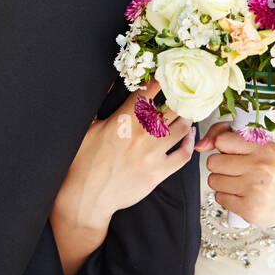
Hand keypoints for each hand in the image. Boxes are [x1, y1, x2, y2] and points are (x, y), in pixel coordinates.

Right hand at [53, 79, 195, 232]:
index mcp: (123, 120)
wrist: (88, 198)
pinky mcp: (159, 172)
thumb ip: (101, 106)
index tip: (166, 76)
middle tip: (184, 91)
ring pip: (181, 127)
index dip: (160, 80)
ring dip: (186, 116)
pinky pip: (184, 154)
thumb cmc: (84, 164)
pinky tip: (190, 134)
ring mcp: (152, 154)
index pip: (148, 92)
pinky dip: (190, 142)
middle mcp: (141, 134)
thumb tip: (108, 85)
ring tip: (186, 111)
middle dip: (179, 96)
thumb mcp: (87, 129)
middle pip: (171, 106)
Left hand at [199, 121, 274, 227]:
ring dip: (221, 182)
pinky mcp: (249, 209)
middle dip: (219, 166)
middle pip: (213, 162)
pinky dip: (226, 197)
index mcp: (264, 146)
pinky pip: (219, 198)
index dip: (222, 146)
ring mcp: (255, 189)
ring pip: (213, 180)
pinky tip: (241, 195)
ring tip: (238, 183)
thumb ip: (226, 134)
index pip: (222, 140)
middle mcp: (261, 167)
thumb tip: (200, 145)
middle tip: (235, 169)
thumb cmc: (273, 168)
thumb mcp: (259, 144)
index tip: (231, 151)